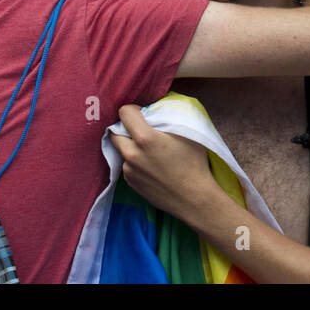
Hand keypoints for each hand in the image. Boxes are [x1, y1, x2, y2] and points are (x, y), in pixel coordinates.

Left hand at [110, 105, 216, 220]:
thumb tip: (152, 110)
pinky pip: (126, 166)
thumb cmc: (194, 164)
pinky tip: (151, 167)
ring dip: (130, 147)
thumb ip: (165, 118)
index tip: (142, 115)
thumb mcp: (185, 133)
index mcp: (145, 138)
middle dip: (125, 129)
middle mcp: (132, 154)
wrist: (194, 198)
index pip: (124, 112)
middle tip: (141, 131)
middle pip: (115, 132)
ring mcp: (129, 170)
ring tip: (149, 152)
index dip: (133, 110)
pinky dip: (134, 162)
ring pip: (121, 150)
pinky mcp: (131, 183)